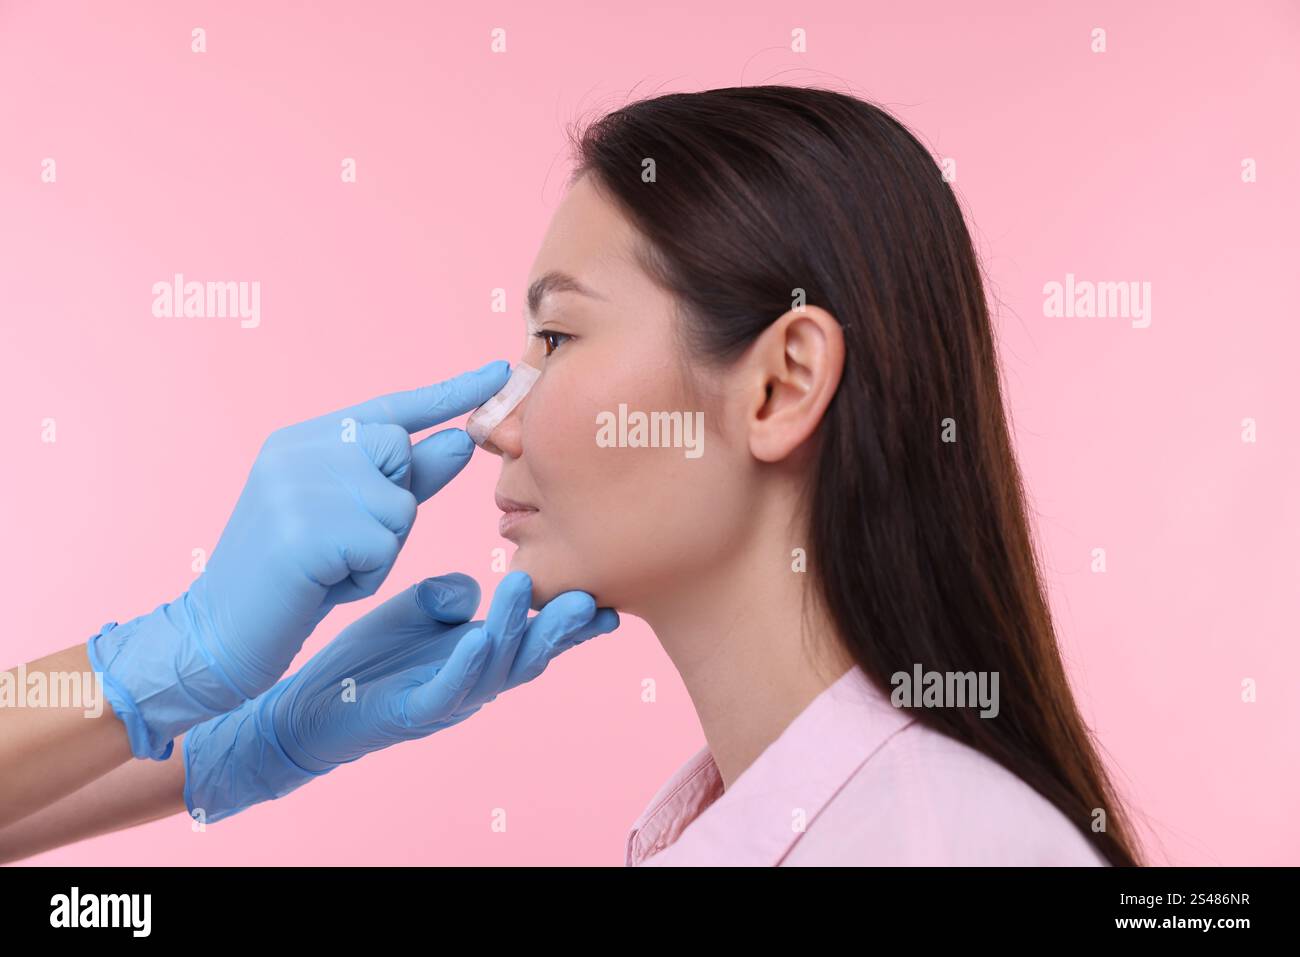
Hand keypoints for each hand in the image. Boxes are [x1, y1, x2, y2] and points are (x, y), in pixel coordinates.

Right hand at [87, 361, 510, 759]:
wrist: (220, 634)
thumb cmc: (297, 578)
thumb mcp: (357, 520)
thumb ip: (408, 480)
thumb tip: (461, 440)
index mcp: (305, 438)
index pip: (392, 408)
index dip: (450, 393)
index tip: (501, 370)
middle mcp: (298, 448)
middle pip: (402, 454)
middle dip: (394, 507)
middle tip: (342, 544)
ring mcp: (296, 484)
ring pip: (399, 506)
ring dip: (381, 549)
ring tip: (329, 566)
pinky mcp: (303, 529)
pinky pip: (382, 547)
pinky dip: (366, 576)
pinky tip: (322, 584)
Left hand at [183, 571, 617, 822]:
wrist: (313, 707)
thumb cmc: (374, 659)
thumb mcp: (417, 611)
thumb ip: (450, 594)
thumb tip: (472, 586)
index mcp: (486, 651)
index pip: (538, 632)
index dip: (575, 619)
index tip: (609, 593)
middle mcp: (479, 678)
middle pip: (533, 654)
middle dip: (563, 628)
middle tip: (589, 596)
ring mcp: (451, 698)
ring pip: (497, 667)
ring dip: (513, 629)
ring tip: (522, 588)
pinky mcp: (415, 713)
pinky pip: (447, 691)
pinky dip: (465, 666)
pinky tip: (475, 640)